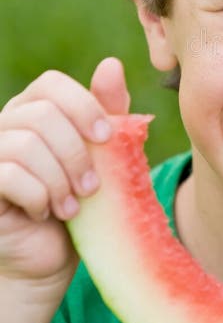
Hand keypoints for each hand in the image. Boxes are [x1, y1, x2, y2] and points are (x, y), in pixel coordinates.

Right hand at [0, 57, 128, 311]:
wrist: (48, 259)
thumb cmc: (77, 203)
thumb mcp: (102, 156)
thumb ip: (107, 112)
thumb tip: (112, 63)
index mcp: (34, 110)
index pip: (52, 83)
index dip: (83, 106)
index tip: (106, 138)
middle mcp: (4, 125)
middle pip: (42, 114)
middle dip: (76, 153)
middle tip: (91, 186)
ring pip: (26, 145)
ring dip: (59, 180)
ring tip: (72, 206)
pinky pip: (8, 174)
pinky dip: (37, 196)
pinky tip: (45, 213)